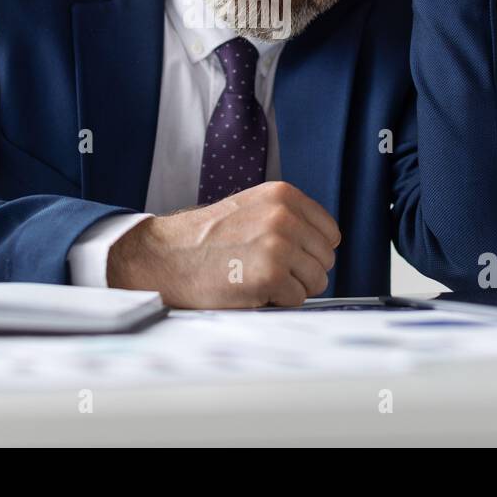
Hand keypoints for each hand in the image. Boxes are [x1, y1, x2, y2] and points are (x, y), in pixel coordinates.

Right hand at [106, 181, 339, 308]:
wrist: (167, 256)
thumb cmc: (206, 238)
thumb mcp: (252, 208)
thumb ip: (289, 219)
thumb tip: (326, 247)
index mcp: (283, 195)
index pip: (329, 232)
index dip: (311, 251)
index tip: (288, 257)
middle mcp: (285, 216)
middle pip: (325, 259)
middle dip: (302, 272)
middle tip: (267, 271)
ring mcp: (280, 245)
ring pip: (316, 281)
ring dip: (291, 288)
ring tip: (257, 278)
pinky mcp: (272, 275)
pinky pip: (297, 299)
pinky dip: (277, 302)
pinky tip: (250, 289)